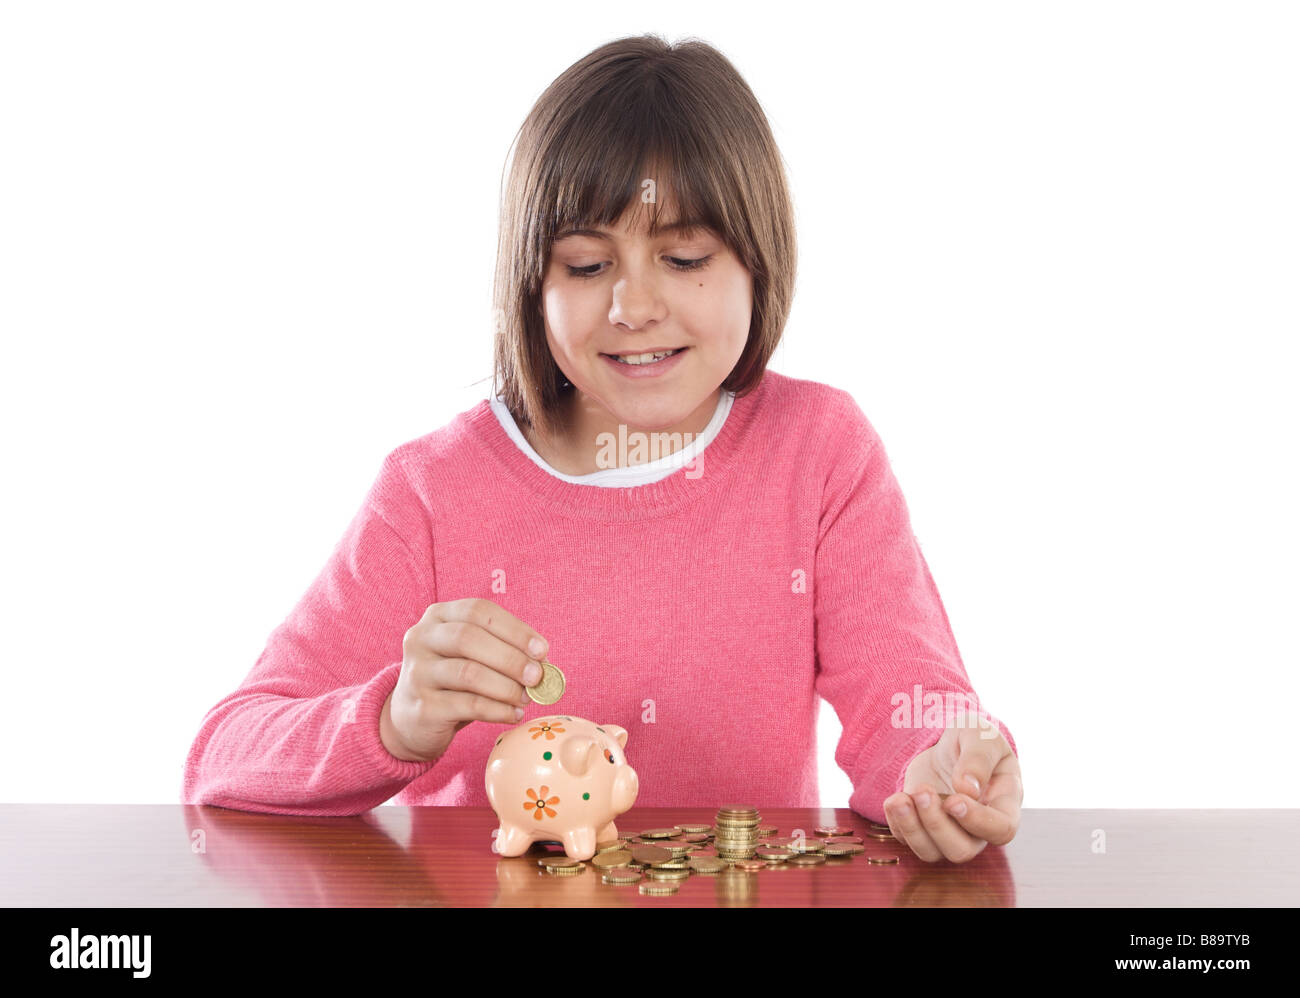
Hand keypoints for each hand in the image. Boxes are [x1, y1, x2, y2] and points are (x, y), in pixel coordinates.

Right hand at [379, 598, 548, 762]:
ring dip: (506, 687)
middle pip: (469, 638)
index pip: (478, 611)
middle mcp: (421, 638)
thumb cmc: (452, 682)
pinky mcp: (421, 707)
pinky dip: (497, 710)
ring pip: (468, 673)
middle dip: (511, 658)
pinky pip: (467, 705)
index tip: (542, 650)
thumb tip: (542, 662)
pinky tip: (513, 714)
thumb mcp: (472, 657)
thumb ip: (502, 651)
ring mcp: (416, 672)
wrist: (412, 721)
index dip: (514, 629)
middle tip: (537, 676)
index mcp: (438, 616)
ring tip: (526, 698)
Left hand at [882, 711, 1021, 862]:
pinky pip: (908, 840)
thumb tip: (969, 789)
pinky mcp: (923, 828)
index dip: (978, 821)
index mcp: (1004, 804)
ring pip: (932, 852)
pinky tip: (895, 799)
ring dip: (912, 828)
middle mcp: (978, 826)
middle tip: (923, 792)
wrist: (947, 743)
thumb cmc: (974, 739)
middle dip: (937, 825)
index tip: (955, 800)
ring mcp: (950, 831)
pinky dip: (897, 823)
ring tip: (901, 799)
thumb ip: (978, 759)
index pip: (1001, 829)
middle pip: (962, 850)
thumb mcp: (980, 735)